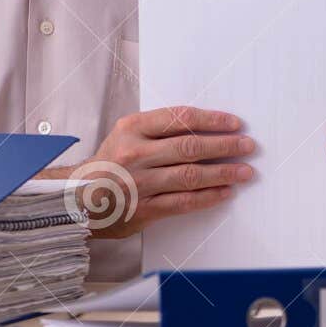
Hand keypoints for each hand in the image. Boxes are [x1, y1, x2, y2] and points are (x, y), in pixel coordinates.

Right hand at [61, 106, 255, 238]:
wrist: (77, 197)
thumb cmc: (109, 163)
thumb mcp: (126, 135)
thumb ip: (159, 129)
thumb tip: (205, 128)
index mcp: (132, 128)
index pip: (180, 118)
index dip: (212, 120)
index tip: (234, 124)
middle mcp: (136, 154)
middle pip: (190, 146)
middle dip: (225, 146)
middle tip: (248, 146)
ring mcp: (141, 182)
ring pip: (190, 175)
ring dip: (223, 172)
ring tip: (245, 171)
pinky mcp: (144, 208)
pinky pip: (184, 202)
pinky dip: (208, 197)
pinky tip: (225, 192)